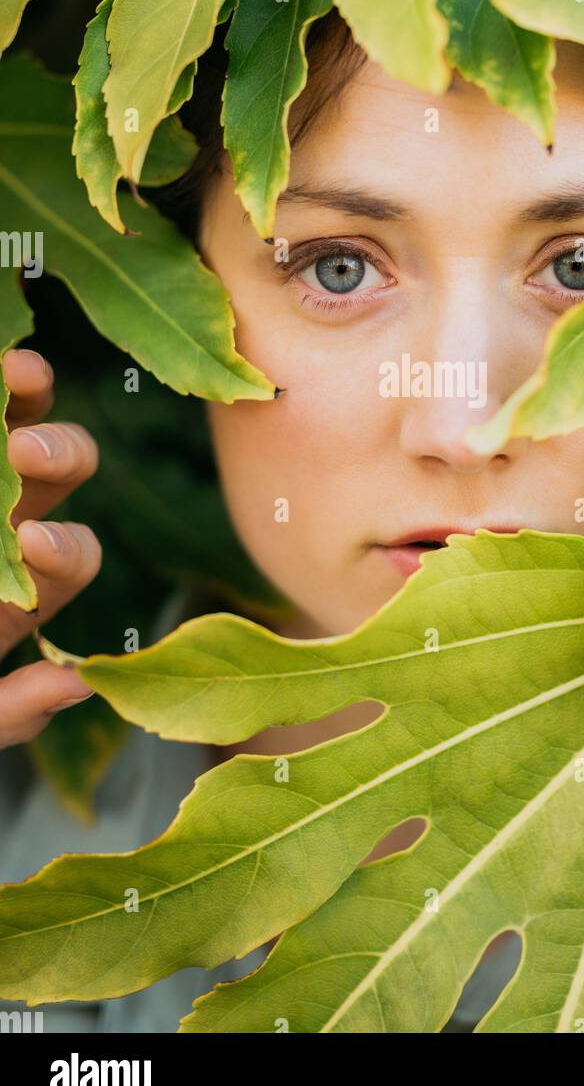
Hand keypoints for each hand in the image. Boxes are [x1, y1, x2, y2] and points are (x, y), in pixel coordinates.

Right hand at [0, 349, 101, 750]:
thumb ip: (2, 711)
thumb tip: (75, 681)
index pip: (69, 559)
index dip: (65, 548)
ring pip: (10, 421)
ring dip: (24, 393)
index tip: (31, 543)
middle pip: (58, 473)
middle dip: (60, 454)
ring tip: (16, 373)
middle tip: (24, 454)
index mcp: (13, 589)